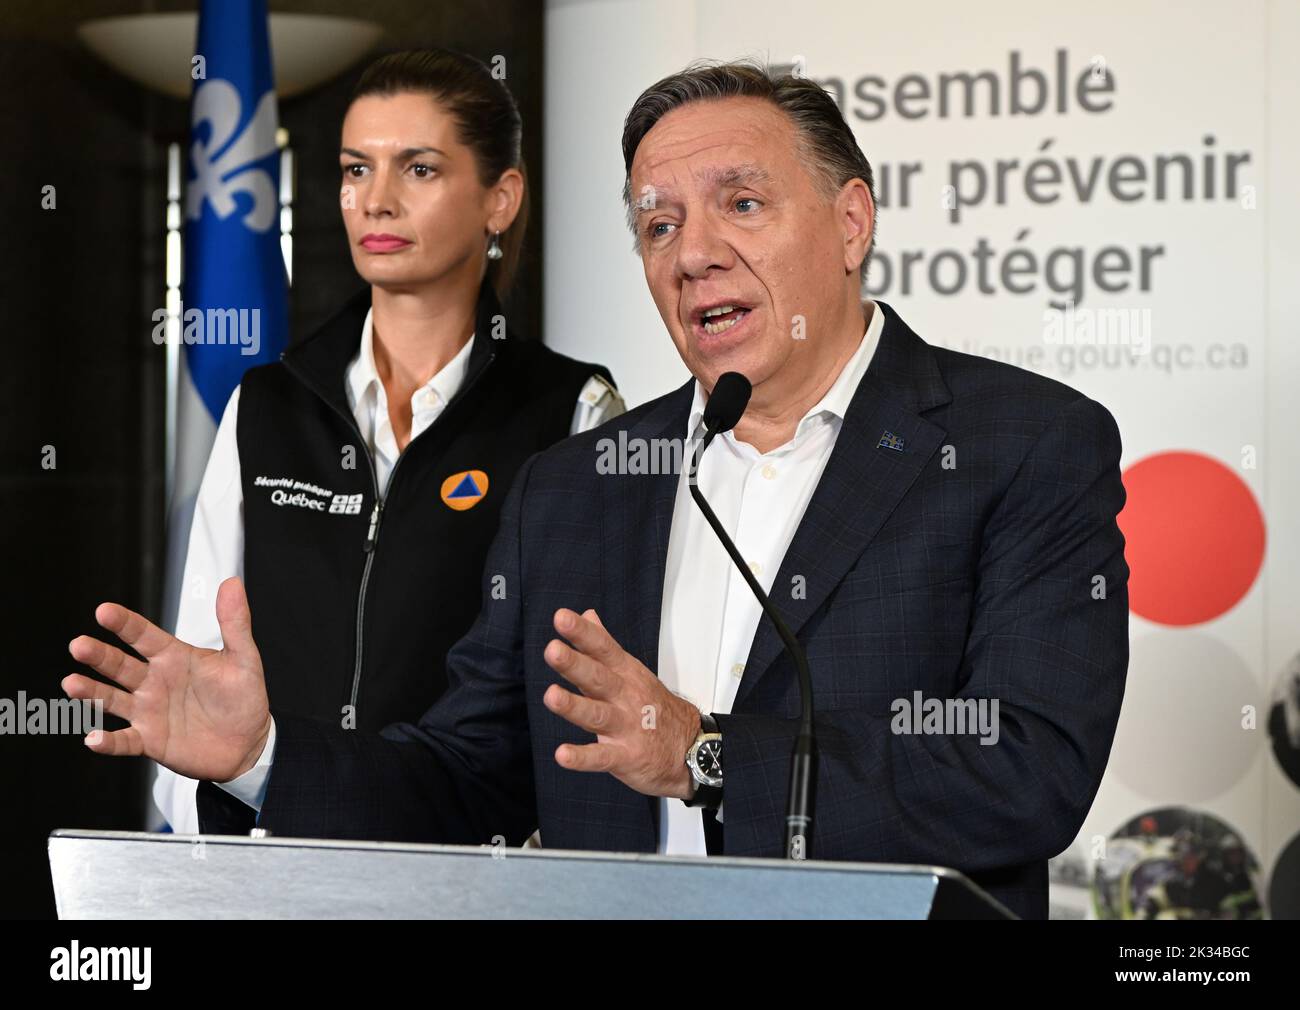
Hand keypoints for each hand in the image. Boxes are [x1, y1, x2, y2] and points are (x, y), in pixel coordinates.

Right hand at [62, 577, 270, 782]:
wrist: (248, 743)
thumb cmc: (243, 698)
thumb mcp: (244, 658)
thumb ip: (235, 623)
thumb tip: (233, 583)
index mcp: (173, 657)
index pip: (143, 635)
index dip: (124, 623)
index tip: (104, 611)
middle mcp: (154, 681)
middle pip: (120, 665)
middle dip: (98, 655)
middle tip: (79, 645)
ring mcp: (148, 711)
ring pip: (112, 699)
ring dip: (91, 693)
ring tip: (71, 684)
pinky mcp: (149, 740)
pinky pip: (124, 741)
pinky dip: (108, 742)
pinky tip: (93, 739)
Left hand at [542, 608, 700, 799]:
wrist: (690, 746)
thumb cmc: (654, 706)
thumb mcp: (632, 670)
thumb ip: (604, 644)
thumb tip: (587, 615)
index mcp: (625, 674)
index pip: (603, 648)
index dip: (582, 633)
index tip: (561, 618)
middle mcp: (625, 697)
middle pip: (598, 678)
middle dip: (575, 664)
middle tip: (552, 650)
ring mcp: (626, 727)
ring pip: (597, 715)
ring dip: (574, 706)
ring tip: (551, 696)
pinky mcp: (625, 757)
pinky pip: (602, 758)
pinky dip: (582, 757)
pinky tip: (562, 755)